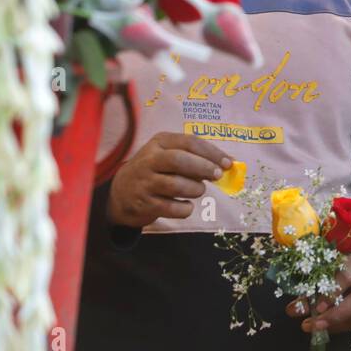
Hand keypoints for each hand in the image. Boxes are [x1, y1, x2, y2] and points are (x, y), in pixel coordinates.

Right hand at [107, 132, 232, 228]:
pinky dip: (185, 208)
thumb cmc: (155, 171)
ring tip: (198, 190)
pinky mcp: (144, 203)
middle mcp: (149, 160)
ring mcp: (144, 182)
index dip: (212, 153)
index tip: (228, 163)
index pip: (189, 142)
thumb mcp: (169, 155)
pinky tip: (185, 205)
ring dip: (195, 189)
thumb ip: (196, 156)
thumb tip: (229, 163)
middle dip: (203, 168)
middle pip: (180, 160)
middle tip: (216, 176)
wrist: (121, 194)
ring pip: (176, 185)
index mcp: (159, 142)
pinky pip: (172, 208)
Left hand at [286, 249, 350, 334]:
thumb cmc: (348, 260)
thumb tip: (293, 309)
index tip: (316, 308)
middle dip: (335, 316)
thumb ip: (316, 283)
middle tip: (314, 325)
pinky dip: (346, 325)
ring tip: (317, 327)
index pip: (350, 275)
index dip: (332, 293)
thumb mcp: (333, 262)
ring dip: (337, 324)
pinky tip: (332, 325)